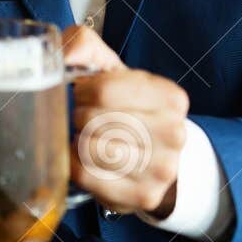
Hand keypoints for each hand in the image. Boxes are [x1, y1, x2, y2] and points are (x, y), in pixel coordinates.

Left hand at [64, 25, 185, 215]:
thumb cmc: (122, 107)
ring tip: (85, 138)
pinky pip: (88, 177)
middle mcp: (175, 133)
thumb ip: (83, 46)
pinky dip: (74, 166)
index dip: (81, 92)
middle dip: (78, 117)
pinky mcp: (145, 196)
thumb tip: (66, 54)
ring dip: (76, 142)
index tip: (83, 95)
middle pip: (96, 121)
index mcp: (170, 97)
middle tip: (82, 119)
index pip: (104, 91)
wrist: (149, 155)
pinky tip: (83, 160)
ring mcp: (163, 168)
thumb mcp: (107, 68)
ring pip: (92, 150)